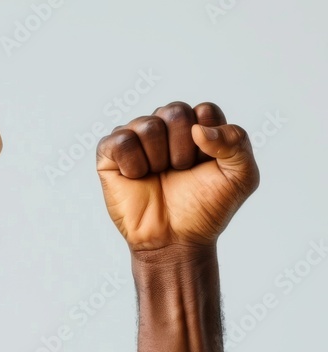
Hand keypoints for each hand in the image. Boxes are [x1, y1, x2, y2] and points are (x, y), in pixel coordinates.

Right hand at [96, 102, 258, 251]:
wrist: (175, 240)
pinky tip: (137, 178)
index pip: (205, 111)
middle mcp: (165, 128)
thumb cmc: (205, 209)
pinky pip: (120, 140)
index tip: (205, 166)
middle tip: (180, 172)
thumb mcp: (242, 177)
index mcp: (197, 128)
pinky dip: (132, 164)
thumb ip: (236, 141)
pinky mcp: (109, 154)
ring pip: (147, 125)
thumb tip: (198, 129)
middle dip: (182, 148)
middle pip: (175, 111)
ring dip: (157, 158)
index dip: (209, 142)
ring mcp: (136, 139)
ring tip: (158, 176)